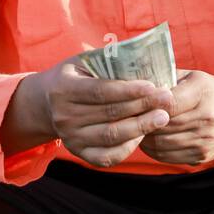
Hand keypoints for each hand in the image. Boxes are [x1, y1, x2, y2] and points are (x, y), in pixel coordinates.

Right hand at [38, 55, 175, 167]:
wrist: (47, 103)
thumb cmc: (75, 76)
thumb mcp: (83, 62)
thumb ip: (108, 60)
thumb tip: (143, 56)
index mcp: (63, 88)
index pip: (101, 91)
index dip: (128, 90)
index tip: (153, 86)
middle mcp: (64, 116)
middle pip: (110, 114)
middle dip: (142, 106)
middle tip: (167, 100)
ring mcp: (70, 138)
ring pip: (111, 136)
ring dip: (141, 127)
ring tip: (163, 117)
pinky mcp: (79, 153)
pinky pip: (108, 156)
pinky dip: (128, 148)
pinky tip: (144, 135)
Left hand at [138, 69, 213, 163]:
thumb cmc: (209, 90)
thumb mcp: (192, 76)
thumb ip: (166, 78)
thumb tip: (136, 81)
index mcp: (202, 93)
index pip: (169, 103)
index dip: (148, 104)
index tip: (132, 103)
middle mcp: (206, 120)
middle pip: (164, 125)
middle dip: (142, 122)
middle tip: (124, 118)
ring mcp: (205, 141)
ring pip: (164, 144)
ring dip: (144, 139)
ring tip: (131, 130)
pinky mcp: (202, 157)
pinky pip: (170, 157)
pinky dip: (154, 150)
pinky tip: (146, 141)